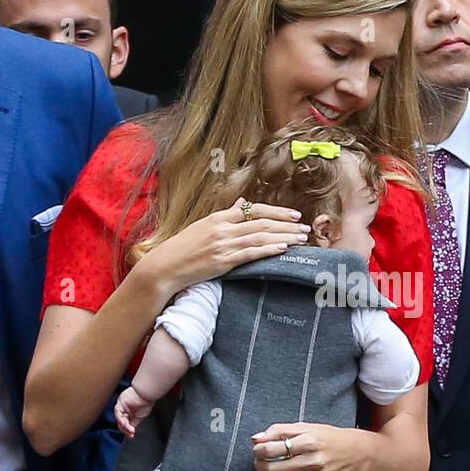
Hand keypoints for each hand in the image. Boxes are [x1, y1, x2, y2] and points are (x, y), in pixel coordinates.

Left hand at [114, 387, 152, 437]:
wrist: (147, 394)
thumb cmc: (146, 402)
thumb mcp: (140, 417)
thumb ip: (134, 423)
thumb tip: (130, 431)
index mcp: (129, 412)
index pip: (125, 423)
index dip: (127, 430)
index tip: (131, 435)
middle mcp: (124, 409)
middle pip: (121, 421)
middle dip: (125, 429)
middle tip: (131, 433)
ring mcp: (121, 406)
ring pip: (119, 418)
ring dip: (124, 425)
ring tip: (130, 429)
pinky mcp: (120, 402)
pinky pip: (118, 412)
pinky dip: (120, 418)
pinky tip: (125, 423)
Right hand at [134, 198, 308, 294]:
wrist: (164, 267)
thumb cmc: (183, 248)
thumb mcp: (203, 226)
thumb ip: (225, 215)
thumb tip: (242, 203)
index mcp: (218, 218)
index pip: (253, 210)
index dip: (276, 212)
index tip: (294, 215)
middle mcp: (222, 228)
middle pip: (261, 223)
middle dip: (286, 225)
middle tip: (305, 227)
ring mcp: (222, 245)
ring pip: (260, 237)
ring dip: (283, 237)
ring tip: (301, 239)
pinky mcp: (222, 261)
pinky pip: (250, 253)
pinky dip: (268, 250)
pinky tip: (282, 249)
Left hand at [251, 423, 364, 470]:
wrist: (355, 452)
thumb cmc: (326, 436)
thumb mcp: (305, 426)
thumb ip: (279, 431)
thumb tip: (255, 439)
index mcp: (309, 441)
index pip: (272, 449)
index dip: (259, 450)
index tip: (257, 449)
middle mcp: (314, 460)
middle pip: (274, 469)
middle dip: (260, 465)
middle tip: (260, 461)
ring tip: (273, 469)